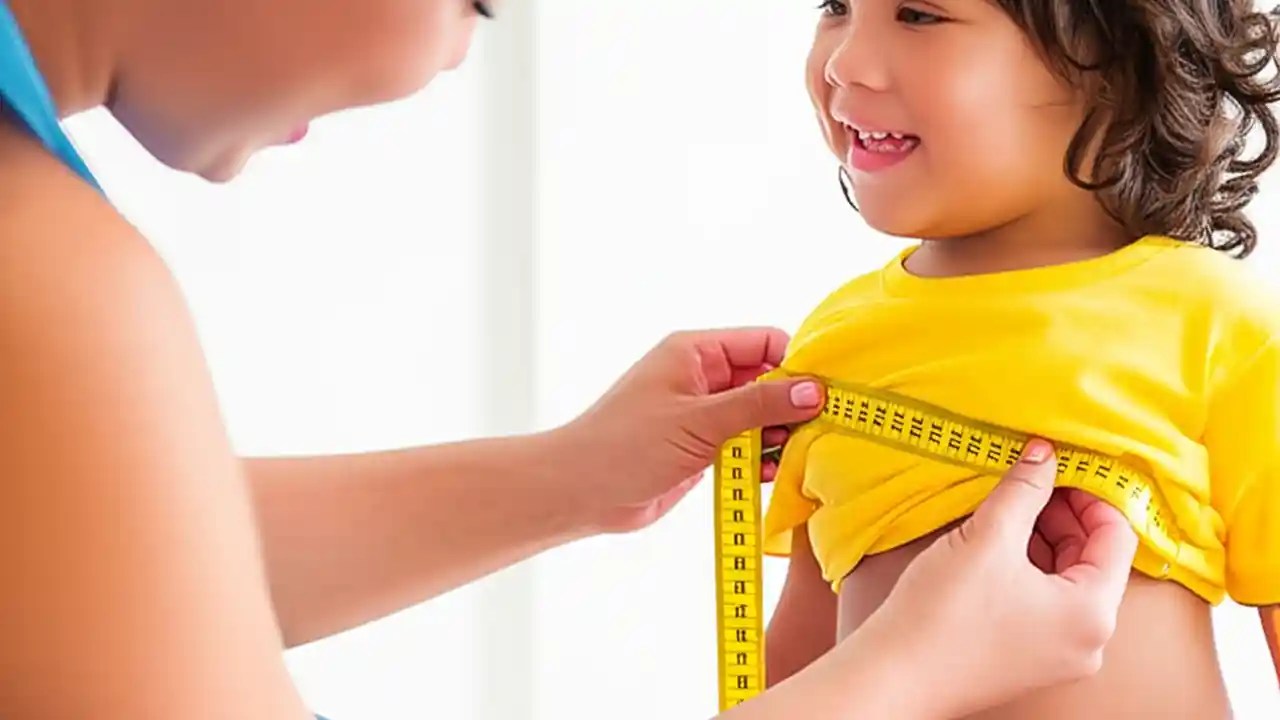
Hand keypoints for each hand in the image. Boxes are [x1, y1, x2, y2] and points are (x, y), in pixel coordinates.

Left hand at [557, 328, 823, 532]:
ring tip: (801, 455)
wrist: (580, 493)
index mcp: (695, 352)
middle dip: (794, 404)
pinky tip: (776, 474)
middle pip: (767, 381)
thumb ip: (758, 404)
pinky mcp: (703, 449)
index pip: (764, 343)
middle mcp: (701, 378)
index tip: (828, 392)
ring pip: (760, 417)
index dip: (797, 364)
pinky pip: (746, 446)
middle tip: (824, 430)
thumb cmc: (624, 446)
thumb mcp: (699, 421)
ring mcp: (702, 415)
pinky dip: (764, 458)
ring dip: (781, 435)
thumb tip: (813, 389)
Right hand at [851, 439, 1139, 717]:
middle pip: (1094, 559)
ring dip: (1042, 539)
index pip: (1117, 536)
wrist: (894, 675)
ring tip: (1004, 511)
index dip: (1090, 493)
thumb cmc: (943, 615)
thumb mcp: (987, 537)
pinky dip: (1027, 569)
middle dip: (1063, 515)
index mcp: (1093, 613)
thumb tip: (1046, 454)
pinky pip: (1045, 603)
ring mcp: (1060, 655)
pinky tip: (992, 548)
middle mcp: (1089, 641)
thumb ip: (1025, 488)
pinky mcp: (1030, 659)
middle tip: (1028, 481)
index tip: (1058, 467)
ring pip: (1066, 580)